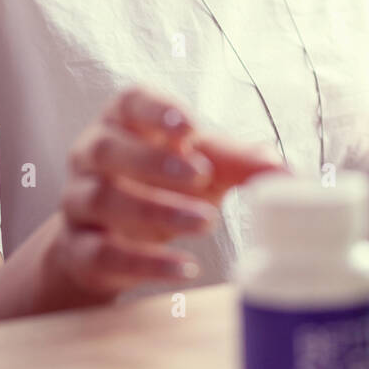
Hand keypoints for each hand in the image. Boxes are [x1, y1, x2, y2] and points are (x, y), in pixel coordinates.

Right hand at [42, 86, 287, 302]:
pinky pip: (102, 253)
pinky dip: (145, 263)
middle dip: (154, 162)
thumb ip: (242, 164)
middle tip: (201, 176)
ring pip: (102, 199)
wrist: (112, 244)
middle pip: (107, 150)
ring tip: (206, 222)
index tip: (189, 126)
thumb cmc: (162, 185)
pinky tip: (184, 267)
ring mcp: (78, 202)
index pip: (128, 101)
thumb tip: (290, 173)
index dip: (156, 110)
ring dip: (156, 210)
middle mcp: (91, 156)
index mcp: (122, 123)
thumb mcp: (203, 167)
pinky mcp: (78, 249)